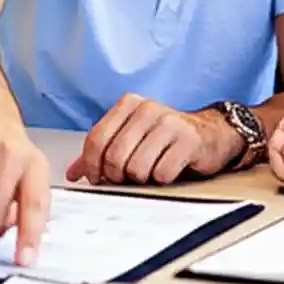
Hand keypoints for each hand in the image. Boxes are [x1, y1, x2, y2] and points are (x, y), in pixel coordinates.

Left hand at [65, 93, 240, 184]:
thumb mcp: (130, 138)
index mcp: (128, 104)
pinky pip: (162, 173)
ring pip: (137, 168)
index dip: (92, 165)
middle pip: (114, 157)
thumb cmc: (166, 138)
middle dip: (117, 176)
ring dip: (142, 178)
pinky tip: (169, 169)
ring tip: (151, 170)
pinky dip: (162, 179)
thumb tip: (73, 173)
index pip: (96, 139)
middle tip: (126, 178)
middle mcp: (148, 108)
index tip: (97, 178)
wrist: (210, 134)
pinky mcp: (188, 140)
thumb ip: (101, 152)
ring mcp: (169, 123)